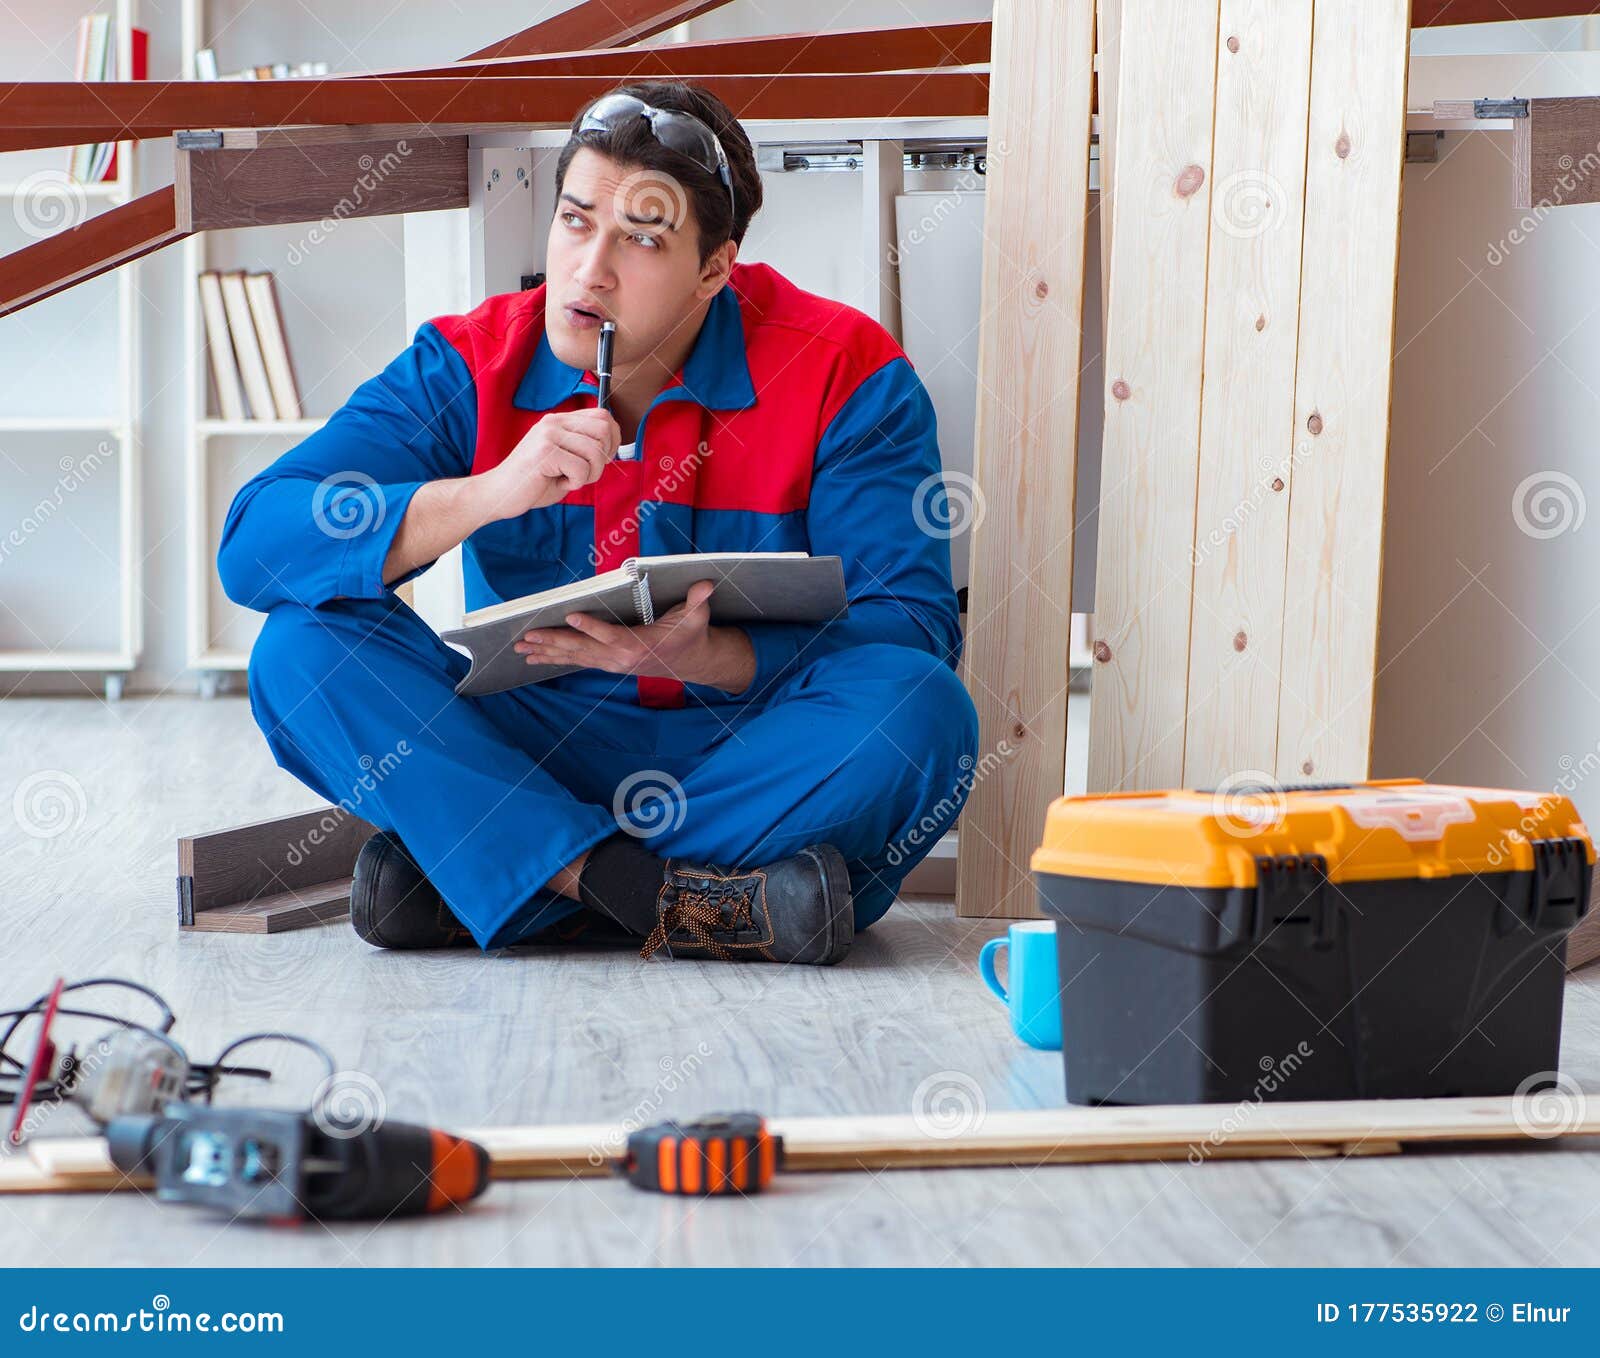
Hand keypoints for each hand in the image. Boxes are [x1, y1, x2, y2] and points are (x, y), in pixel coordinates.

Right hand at [483, 408, 620, 518]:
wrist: (499, 494)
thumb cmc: (533, 481)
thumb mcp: (564, 459)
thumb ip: (584, 448)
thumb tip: (612, 446)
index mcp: (560, 421)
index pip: (603, 416)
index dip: (613, 439)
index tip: (602, 460)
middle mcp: (554, 422)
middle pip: (604, 429)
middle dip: (603, 459)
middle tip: (585, 473)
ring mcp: (549, 435)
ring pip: (595, 452)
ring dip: (590, 474)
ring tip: (570, 480)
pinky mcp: (545, 452)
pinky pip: (581, 469)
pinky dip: (575, 483)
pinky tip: (558, 483)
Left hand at [514, 579, 755, 693]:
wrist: (693, 661)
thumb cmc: (691, 635)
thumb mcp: (697, 618)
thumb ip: (698, 601)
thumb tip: (706, 584)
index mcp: (638, 646)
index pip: (610, 635)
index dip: (590, 626)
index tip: (571, 615)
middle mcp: (620, 658)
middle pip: (582, 649)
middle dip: (553, 641)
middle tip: (527, 635)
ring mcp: (611, 663)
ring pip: (574, 657)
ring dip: (546, 652)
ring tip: (521, 648)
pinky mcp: (608, 664)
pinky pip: (577, 661)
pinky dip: (555, 658)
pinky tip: (535, 657)